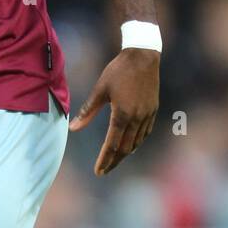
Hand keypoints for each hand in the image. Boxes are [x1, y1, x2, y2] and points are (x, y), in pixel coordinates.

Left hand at [70, 48, 158, 175]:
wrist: (143, 56)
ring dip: (125, 153)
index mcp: (122, 115)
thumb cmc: (118, 71)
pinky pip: (145, 132)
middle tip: (104, 171)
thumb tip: (73, 128)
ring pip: (137, 142)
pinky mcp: (153, 110)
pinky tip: (131, 144)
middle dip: (114, 161)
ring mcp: (147, 115)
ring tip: (114, 160)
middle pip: (125, 148)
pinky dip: (137, 142)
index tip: (98, 171)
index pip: (112, 144)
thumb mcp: (100, 90)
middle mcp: (137, 118)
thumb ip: (87, 111)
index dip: (104, 160)